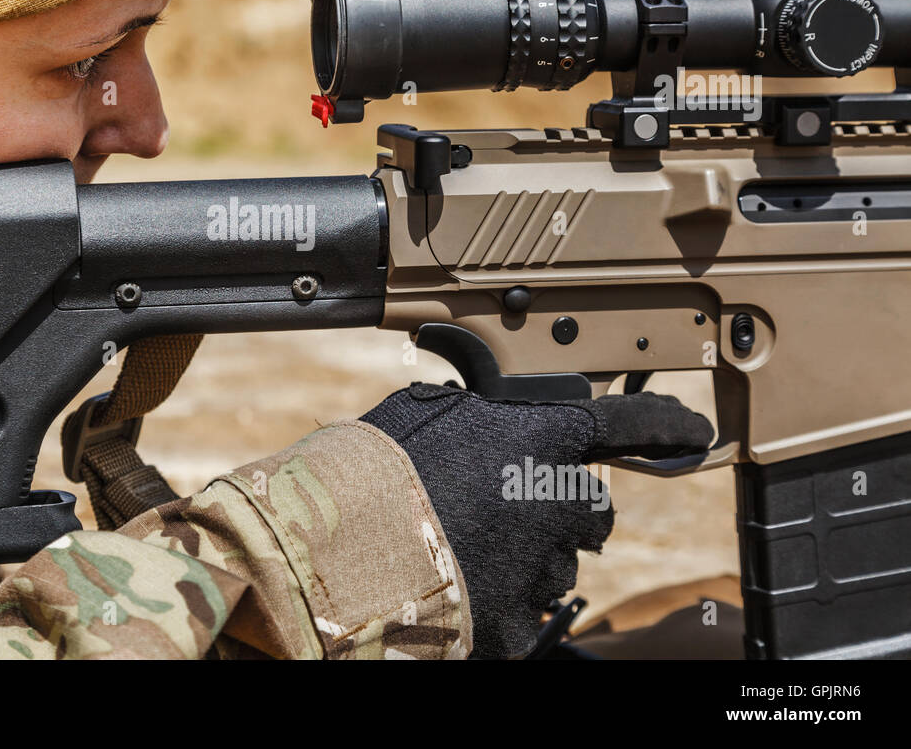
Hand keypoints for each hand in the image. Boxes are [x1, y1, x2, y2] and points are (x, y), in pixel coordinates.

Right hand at [361, 383, 713, 657]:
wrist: (342, 545)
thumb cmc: (377, 467)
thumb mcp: (428, 412)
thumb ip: (477, 415)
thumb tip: (482, 416)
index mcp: (540, 439)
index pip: (624, 424)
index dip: (662, 424)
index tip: (690, 428)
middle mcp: (557, 501)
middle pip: (593, 509)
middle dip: (564, 509)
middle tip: (510, 509)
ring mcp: (542, 565)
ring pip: (559, 563)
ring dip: (528, 557)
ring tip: (466, 548)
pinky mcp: (518, 620)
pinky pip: (523, 608)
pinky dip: (497, 599)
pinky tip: (457, 583)